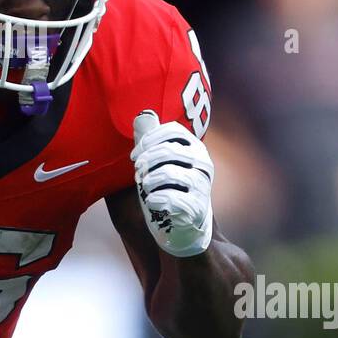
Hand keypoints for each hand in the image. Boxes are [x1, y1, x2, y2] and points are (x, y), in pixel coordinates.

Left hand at [131, 110, 214, 256]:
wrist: (187, 224)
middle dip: (145, 162)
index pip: (172, 130)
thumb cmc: (169, 187)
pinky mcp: (196, 207)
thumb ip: (150, 138)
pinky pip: (170, 198)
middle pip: (167, 151)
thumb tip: (143, 114)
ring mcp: (202, 185)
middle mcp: (203, 163)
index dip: (148, 139)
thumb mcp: (158, 161)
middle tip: (138, 174)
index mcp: (194, 147)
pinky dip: (155, 199)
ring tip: (146, 188)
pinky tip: (153, 202)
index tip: (135, 155)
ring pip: (168, 173)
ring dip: (148, 182)